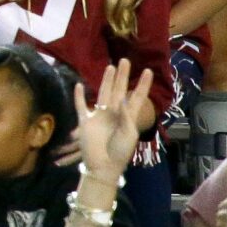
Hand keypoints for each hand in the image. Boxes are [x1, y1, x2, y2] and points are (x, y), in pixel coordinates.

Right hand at [72, 58, 152, 184]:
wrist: (103, 166)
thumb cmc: (120, 152)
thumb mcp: (129, 135)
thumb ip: (125, 116)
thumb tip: (120, 98)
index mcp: (127, 117)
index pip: (137, 97)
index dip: (143, 85)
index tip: (148, 71)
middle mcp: (114, 113)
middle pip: (119, 90)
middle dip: (123, 76)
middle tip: (125, 60)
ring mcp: (99, 116)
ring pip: (103, 93)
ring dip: (106, 80)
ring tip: (110, 67)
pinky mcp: (85, 121)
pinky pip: (81, 106)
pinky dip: (79, 96)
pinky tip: (78, 85)